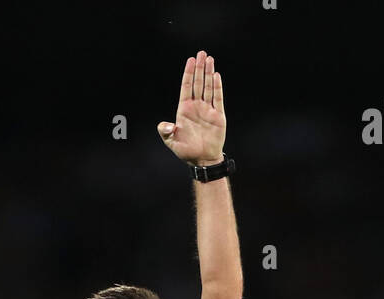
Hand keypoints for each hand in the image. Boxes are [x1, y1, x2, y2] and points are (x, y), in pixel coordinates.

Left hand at [157, 50, 226, 166]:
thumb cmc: (186, 151)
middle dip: (199, 68)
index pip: (187, 87)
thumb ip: (166, 131)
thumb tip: (165, 125)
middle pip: (198, 83)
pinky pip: (218, 98)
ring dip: (209, 73)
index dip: (188, 73)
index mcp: (184, 109)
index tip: (191, 60)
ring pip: (208, 87)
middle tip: (201, 53)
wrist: (202, 160)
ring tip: (210, 59)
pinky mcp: (218, 115)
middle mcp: (197, 106)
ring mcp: (208, 110)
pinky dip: (217, 87)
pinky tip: (216, 76)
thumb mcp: (171, 141)